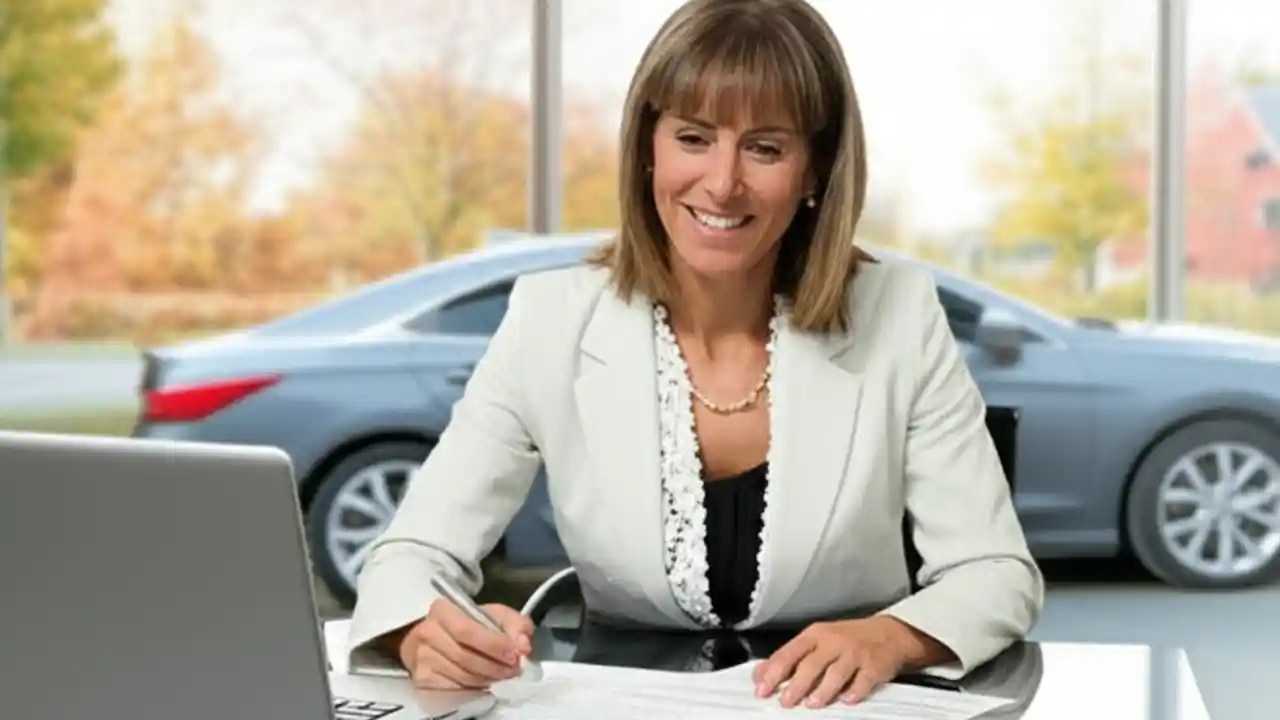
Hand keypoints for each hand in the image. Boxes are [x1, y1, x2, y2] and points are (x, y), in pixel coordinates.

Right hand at [396, 599, 532, 689]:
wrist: (436, 639)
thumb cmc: (468, 624)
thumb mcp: (494, 615)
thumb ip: (515, 624)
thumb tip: (523, 645)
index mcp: (443, 610)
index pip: (466, 630)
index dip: (493, 645)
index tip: (514, 654)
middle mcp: (428, 633)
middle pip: (465, 656)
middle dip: (495, 665)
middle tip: (513, 668)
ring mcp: (423, 658)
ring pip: (462, 675)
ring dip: (488, 678)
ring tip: (502, 673)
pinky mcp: (423, 679)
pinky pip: (455, 688)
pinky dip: (475, 687)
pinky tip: (485, 680)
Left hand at [752, 616, 945, 708]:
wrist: (888, 634)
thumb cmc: (847, 639)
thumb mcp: (816, 641)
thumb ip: (790, 657)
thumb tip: (760, 673)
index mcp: (815, 635)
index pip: (789, 653)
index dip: (773, 672)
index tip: (762, 688)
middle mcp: (833, 642)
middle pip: (811, 664)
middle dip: (796, 685)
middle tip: (785, 701)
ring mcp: (854, 653)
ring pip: (836, 672)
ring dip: (823, 690)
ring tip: (812, 704)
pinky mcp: (874, 666)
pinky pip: (863, 680)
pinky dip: (854, 691)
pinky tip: (846, 700)